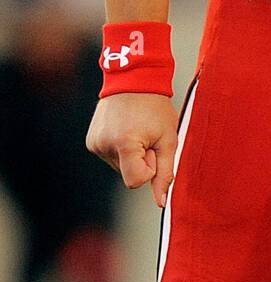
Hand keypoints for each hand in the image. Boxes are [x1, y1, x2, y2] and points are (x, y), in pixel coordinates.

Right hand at [86, 94, 178, 208]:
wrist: (134, 78)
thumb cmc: (156, 108)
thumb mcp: (168, 139)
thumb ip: (165, 173)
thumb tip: (161, 202)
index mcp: (124, 144)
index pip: (136, 181)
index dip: (150, 169)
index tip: (154, 148)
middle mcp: (104, 145)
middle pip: (128, 173)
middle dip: (141, 159)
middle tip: (146, 133)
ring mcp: (95, 143)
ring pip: (120, 166)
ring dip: (131, 153)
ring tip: (136, 128)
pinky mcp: (91, 141)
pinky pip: (111, 156)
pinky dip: (120, 148)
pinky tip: (125, 128)